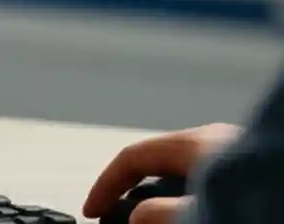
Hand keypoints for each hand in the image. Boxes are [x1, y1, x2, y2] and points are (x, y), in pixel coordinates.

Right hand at [82, 123, 240, 223]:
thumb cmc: (262, 197)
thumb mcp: (198, 210)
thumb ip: (161, 213)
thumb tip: (136, 217)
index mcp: (194, 142)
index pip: (131, 157)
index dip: (105, 184)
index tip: (92, 209)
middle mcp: (212, 138)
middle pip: (154, 160)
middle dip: (130, 186)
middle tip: (115, 209)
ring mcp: (233, 150)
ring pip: (178, 167)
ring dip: (157, 190)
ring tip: (149, 214)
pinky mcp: (249, 167)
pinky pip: (200, 174)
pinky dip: (181, 191)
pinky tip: (186, 208)